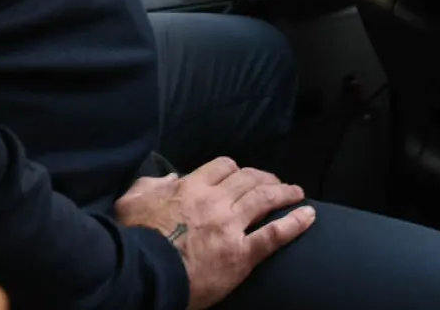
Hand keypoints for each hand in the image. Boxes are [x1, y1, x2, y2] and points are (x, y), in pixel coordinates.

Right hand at [114, 157, 316, 309]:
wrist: (143, 272)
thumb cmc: (134, 237)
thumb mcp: (132, 201)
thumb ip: (150, 184)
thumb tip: (169, 178)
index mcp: (191, 187)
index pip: (222, 167)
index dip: (235, 169)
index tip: (240, 174)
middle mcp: (215, 201)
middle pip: (248, 179)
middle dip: (264, 177)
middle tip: (275, 182)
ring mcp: (231, 227)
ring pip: (265, 200)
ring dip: (284, 193)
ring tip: (296, 192)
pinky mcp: (241, 254)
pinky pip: (274, 235)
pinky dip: (294, 223)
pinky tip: (308, 215)